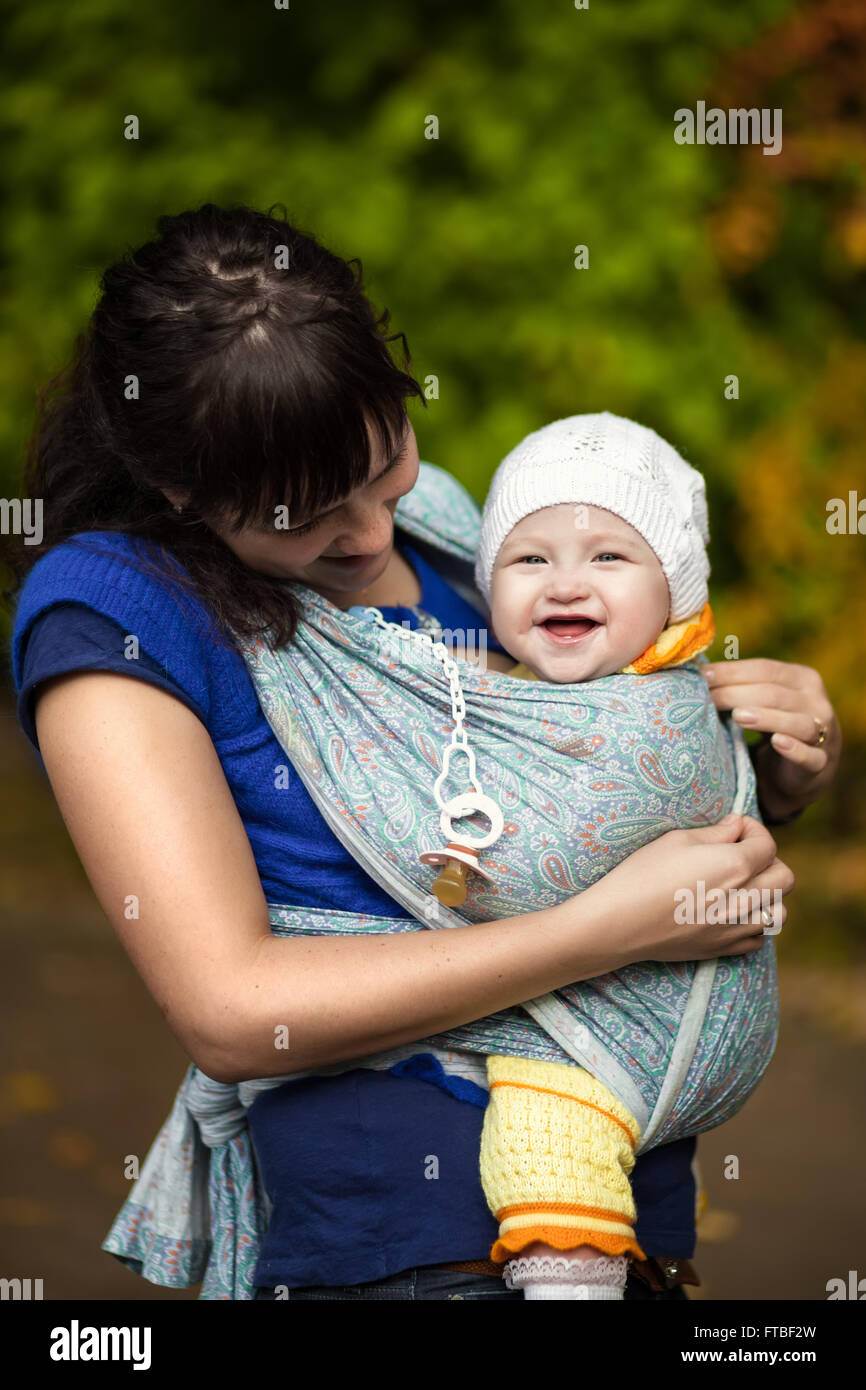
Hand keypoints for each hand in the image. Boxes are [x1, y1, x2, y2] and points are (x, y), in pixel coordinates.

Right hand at [583, 814, 793, 964]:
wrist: (619, 922)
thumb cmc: (643, 873)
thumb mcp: (676, 840)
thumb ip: (716, 833)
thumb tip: (738, 827)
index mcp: (734, 865)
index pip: (768, 844)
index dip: (754, 830)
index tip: (736, 830)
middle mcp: (743, 898)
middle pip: (785, 878)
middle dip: (769, 861)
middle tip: (742, 856)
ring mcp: (735, 928)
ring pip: (779, 911)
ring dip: (768, 896)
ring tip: (742, 887)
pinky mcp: (724, 948)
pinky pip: (759, 938)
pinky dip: (754, 924)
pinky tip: (732, 913)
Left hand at [701, 658, 840, 822]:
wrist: (802, 772)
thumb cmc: (773, 728)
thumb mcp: (762, 702)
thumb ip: (741, 687)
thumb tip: (697, 672)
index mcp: (801, 678)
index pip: (764, 669)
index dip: (731, 672)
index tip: (701, 676)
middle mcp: (816, 702)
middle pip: (774, 694)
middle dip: (736, 694)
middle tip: (706, 699)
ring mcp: (823, 734)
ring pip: (795, 722)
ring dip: (765, 717)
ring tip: (737, 717)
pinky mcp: (820, 763)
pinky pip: (809, 756)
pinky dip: (794, 749)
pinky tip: (777, 743)